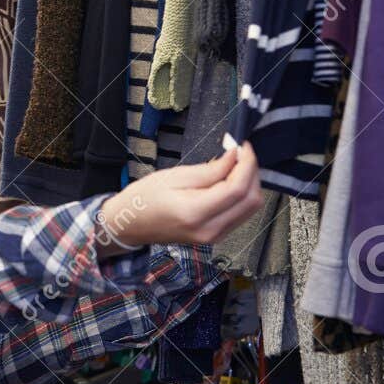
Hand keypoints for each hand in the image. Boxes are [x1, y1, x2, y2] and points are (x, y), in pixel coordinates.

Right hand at [98, 143, 263, 251]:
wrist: (131, 225)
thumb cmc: (144, 199)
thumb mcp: (174, 176)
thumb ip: (210, 169)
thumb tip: (235, 157)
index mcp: (195, 213)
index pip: (237, 189)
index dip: (247, 165)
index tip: (244, 147)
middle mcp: (209, 230)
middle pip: (251, 200)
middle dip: (252, 173)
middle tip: (240, 154)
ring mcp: (214, 236)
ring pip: (250, 208)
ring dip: (249, 183)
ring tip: (234, 166)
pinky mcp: (216, 236)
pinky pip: (241, 214)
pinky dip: (242, 195)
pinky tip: (230, 181)